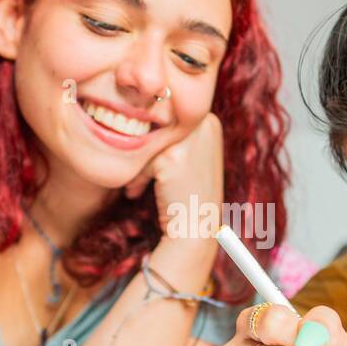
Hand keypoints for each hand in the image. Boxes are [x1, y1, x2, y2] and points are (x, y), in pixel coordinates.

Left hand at [125, 112, 223, 241]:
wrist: (196, 229)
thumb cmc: (191, 196)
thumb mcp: (193, 157)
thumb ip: (176, 135)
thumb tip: (139, 117)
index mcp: (210, 121)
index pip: (169, 119)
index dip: (157, 142)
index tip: (153, 164)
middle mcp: (204, 125)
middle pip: (157, 128)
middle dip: (145, 152)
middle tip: (139, 175)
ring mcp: (189, 140)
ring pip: (148, 144)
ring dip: (138, 166)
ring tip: (136, 185)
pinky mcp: (172, 157)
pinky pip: (142, 160)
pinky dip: (137, 178)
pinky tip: (136, 192)